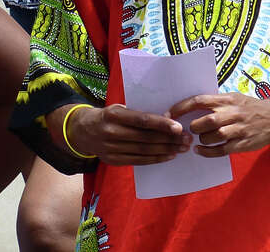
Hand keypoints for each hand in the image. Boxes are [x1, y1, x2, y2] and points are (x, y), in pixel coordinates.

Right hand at [62, 103, 190, 165]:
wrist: (82, 131)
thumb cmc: (107, 116)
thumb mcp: (118, 109)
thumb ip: (137, 114)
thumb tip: (165, 118)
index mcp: (114, 115)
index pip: (142, 120)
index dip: (161, 124)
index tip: (178, 127)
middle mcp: (112, 132)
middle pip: (146, 138)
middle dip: (169, 139)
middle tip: (187, 138)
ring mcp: (111, 148)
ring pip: (144, 151)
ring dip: (166, 150)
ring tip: (182, 147)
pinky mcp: (113, 160)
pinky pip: (139, 161)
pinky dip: (156, 159)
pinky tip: (168, 156)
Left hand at [168, 93, 269, 156]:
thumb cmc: (249, 107)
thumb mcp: (233, 98)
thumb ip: (215, 102)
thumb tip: (189, 106)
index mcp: (227, 99)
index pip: (199, 101)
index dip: (181, 108)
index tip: (169, 114)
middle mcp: (232, 113)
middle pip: (207, 121)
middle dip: (194, 127)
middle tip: (190, 130)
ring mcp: (239, 129)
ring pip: (214, 136)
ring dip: (202, 140)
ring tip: (199, 140)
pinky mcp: (243, 143)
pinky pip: (222, 150)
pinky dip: (208, 152)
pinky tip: (200, 151)